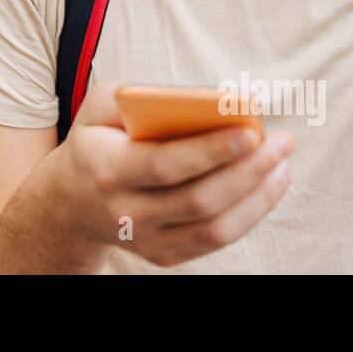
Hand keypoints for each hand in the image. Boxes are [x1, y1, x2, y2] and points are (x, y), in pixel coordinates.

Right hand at [57, 83, 293, 267]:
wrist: (69, 200)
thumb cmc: (96, 139)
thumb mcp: (100, 107)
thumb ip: (139, 96)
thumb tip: (203, 101)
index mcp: (107, 169)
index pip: (166, 165)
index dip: (211, 151)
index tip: (251, 132)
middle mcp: (125, 213)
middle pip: (199, 200)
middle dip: (248, 171)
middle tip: (282, 143)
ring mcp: (144, 241)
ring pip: (213, 228)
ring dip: (257, 197)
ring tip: (283, 163)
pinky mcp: (162, 256)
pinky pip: (214, 241)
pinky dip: (248, 214)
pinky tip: (268, 185)